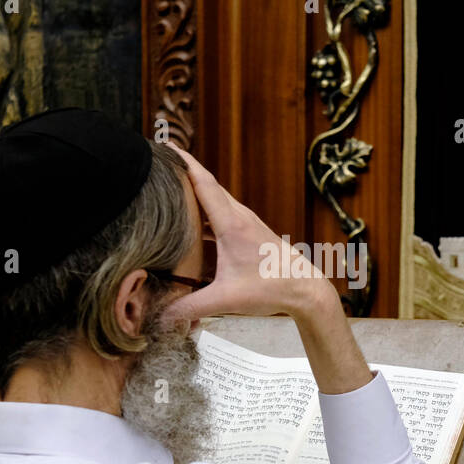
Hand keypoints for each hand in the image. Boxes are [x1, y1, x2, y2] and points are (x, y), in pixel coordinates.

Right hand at [161, 145, 337, 324]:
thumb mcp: (227, 299)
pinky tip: (190, 220)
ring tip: (168, 187)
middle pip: (206, 185)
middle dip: (182, 170)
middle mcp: (239, 216)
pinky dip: (204, 209)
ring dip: (193, 190)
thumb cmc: (272, 289)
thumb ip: (191, 306)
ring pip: (214, 198)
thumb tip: (160, 316)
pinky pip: (221, 211)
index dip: (184, 163)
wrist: (305, 289)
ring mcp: (245, 222)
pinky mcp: (249, 231)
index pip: (204, 183)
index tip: (165, 147)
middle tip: (157, 163)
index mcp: (232, 224)